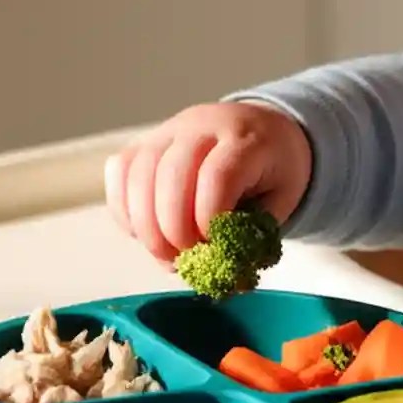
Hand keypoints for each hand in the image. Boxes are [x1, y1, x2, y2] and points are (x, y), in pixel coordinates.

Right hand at [105, 101, 311, 264]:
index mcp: (246, 140)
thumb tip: (223, 275)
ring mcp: (169, 130)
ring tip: (165, 254)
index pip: (217, 176)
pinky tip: (144, 233)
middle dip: (172, 230)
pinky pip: (120, 171)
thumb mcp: (282, 200)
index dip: (208, 218)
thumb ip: (253, 235)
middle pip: (171, 174)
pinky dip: (125, 210)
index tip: (212, 246)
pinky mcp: (145, 140)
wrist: (263, 128)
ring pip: (137, 172)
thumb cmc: (273, 169)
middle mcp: (203, 127)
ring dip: (144, 225)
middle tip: (183, 260)